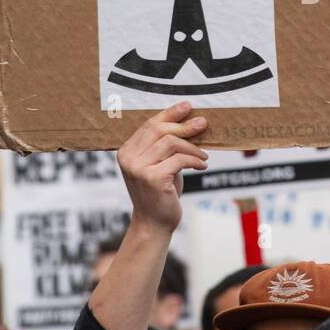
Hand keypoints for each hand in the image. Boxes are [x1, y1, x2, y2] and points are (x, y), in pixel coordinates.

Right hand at [117, 101, 207, 235]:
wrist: (154, 223)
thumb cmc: (160, 192)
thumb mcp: (159, 164)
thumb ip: (165, 145)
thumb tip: (189, 121)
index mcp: (126, 151)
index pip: (149, 124)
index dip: (169, 113)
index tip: (187, 106)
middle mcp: (128, 158)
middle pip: (160, 130)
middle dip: (184, 126)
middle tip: (203, 124)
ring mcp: (138, 168)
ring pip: (171, 143)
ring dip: (192, 147)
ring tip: (203, 156)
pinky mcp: (152, 178)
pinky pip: (180, 159)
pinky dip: (195, 160)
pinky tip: (201, 166)